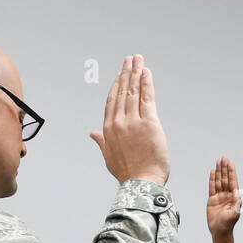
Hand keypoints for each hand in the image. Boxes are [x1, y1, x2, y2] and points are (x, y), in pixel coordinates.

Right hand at [90, 54, 169, 185]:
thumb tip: (93, 133)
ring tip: (138, 59)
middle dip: (126, 73)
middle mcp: (119, 123)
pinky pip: (147, 98)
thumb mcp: (109, 157)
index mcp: (108, 130)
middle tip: (130, 59)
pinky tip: (146, 72)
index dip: (116, 85)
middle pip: (122, 92)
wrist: (142, 183)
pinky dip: (146, 83)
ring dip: (136, 73)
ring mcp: (133, 122)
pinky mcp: (149, 123)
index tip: (120, 74)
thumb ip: (102, 142)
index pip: (112, 101)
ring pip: (133, 92)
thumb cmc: (128, 174)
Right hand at [207, 156, 241, 236]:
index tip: (229, 162)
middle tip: (223, 158)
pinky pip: (212, 187)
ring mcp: (220, 196)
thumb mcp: (234, 214)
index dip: (231, 171)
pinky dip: (212, 179)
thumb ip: (237, 203)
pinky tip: (212, 171)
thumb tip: (237, 192)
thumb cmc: (228, 224)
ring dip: (219, 171)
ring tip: (218, 161)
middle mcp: (227, 195)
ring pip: (219, 181)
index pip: (232, 181)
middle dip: (225, 168)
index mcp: (234, 197)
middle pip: (225, 178)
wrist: (219, 231)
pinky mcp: (212, 199)